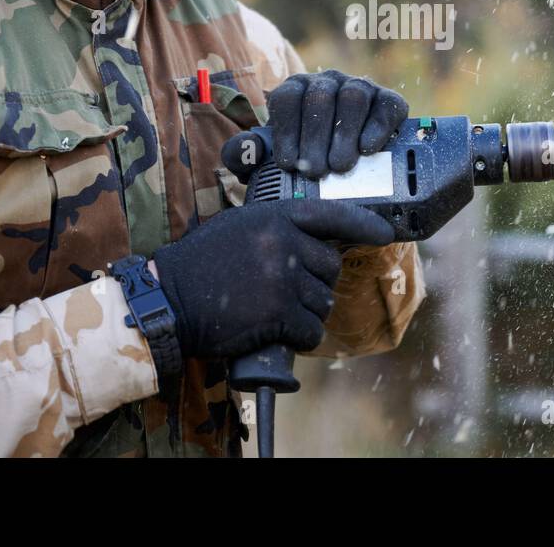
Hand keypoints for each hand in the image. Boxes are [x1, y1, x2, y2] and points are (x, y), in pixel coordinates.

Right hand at [151, 198, 394, 358]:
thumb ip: (275, 228)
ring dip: (305, 313)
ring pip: (322, 302)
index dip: (363, 224)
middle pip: (330, 268)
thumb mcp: (238, 228)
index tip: (385, 233)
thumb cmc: (200, 265)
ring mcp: (284, 278)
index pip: (332, 215)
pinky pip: (311, 331)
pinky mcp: (280, 313)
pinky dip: (300, 338)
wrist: (168, 301)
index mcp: (275, 216)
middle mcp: (284, 242)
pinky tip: (278, 334)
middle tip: (284, 293)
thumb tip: (313, 240)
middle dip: (315, 284)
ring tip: (273, 312)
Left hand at [221, 69, 407, 181]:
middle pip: (320, 97)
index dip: (287, 130)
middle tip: (315, 171)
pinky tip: (368, 148)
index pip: (287, 97)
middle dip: (316, 136)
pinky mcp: (389, 101)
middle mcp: (327, 82)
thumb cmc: (303, 162)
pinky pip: (386, 105)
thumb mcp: (270, 161)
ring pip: (353, 96)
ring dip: (345, 132)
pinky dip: (378, 126)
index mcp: (295, 90)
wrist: (347, 170)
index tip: (288, 163)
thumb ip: (246, 155)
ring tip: (340, 166)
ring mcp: (360, 88)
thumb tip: (242, 150)